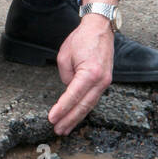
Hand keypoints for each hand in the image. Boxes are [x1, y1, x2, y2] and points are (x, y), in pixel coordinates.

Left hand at [47, 15, 113, 134]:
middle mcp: (100, 80)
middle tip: (58, 130)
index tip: (52, 119)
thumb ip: (65, 76)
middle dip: (69, 119)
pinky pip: (93, 98)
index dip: (62, 109)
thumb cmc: (82, 39)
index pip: (72, 96)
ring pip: (89, 105)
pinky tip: (76, 115)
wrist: (100, 28)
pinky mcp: (105, 81)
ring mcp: (105, 82)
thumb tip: (68, 89)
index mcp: (90, 73)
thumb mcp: (65, 56)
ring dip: (77, 117)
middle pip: (83, 106)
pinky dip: (84, 108)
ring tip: (65, 128)